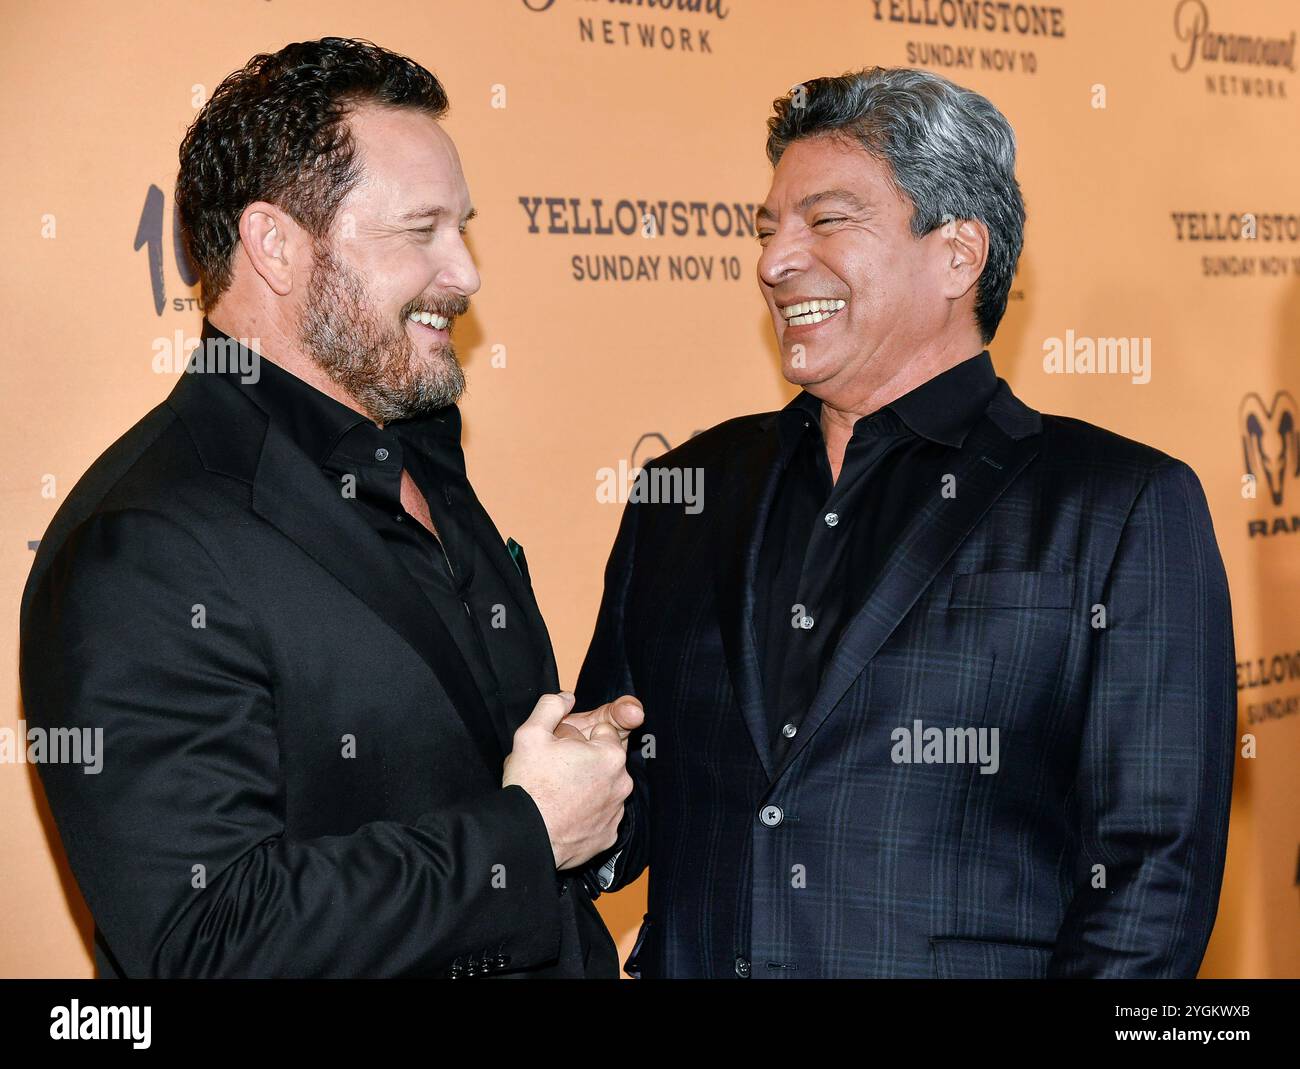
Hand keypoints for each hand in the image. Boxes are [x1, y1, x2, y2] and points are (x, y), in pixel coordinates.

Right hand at [502, 693, 633, 869]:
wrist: (526, 837)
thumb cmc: (530, 785)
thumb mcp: (531, 734)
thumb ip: (551, 706)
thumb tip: (567, 697)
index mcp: (610, 754)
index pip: (601, 730)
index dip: (576, 737)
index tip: (559, 749)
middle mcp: (622, 783)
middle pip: (605, 758)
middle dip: (585, 759)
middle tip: (556, 770)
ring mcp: (616, 812)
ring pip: (603, 786)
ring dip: (587, 785)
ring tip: (558, 793)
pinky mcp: (608, 835)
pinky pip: (600, 814)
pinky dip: (586, 812)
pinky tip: (564, 813)